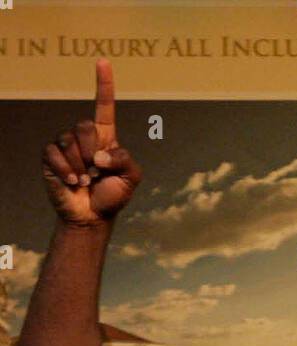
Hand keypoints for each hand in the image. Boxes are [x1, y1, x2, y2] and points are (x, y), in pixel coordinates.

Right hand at [41, 59, 140, 225]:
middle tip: (96, 172)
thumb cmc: (113, 196)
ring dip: (80, 165)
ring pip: (69, 140)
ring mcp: (66, 146)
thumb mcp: (131, 178)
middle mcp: (84, 137)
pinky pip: (55, 153)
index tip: (103, 61)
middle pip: (85, 125)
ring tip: (85, 179)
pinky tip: (73, 183)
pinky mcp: (51, 157)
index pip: (104, 106)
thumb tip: (99, 156)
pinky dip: (66, 171)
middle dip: (93, 151)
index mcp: (105, 137)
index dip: (104, 84)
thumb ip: (124, 159)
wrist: (93, 217)